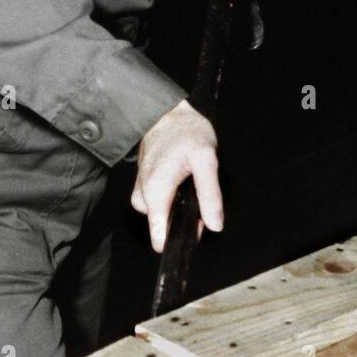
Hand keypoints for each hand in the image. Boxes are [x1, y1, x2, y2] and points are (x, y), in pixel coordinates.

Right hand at [131, 99, 222, 253]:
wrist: (166, 112)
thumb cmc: (185, 132)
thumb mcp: (206, 159)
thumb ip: (210, 195)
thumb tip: (215, 225)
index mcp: (156, 191)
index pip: (159, 236)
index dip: (177, 244)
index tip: (191, 243)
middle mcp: (144, 194)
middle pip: (164, 228)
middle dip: (184, 223)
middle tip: (202, 203)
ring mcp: (142, 190)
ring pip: (162, 216)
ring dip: (179, 211)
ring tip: (192, 188)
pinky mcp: (144, 185)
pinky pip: (158, 204)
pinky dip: (172, 200)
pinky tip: (182, 184)